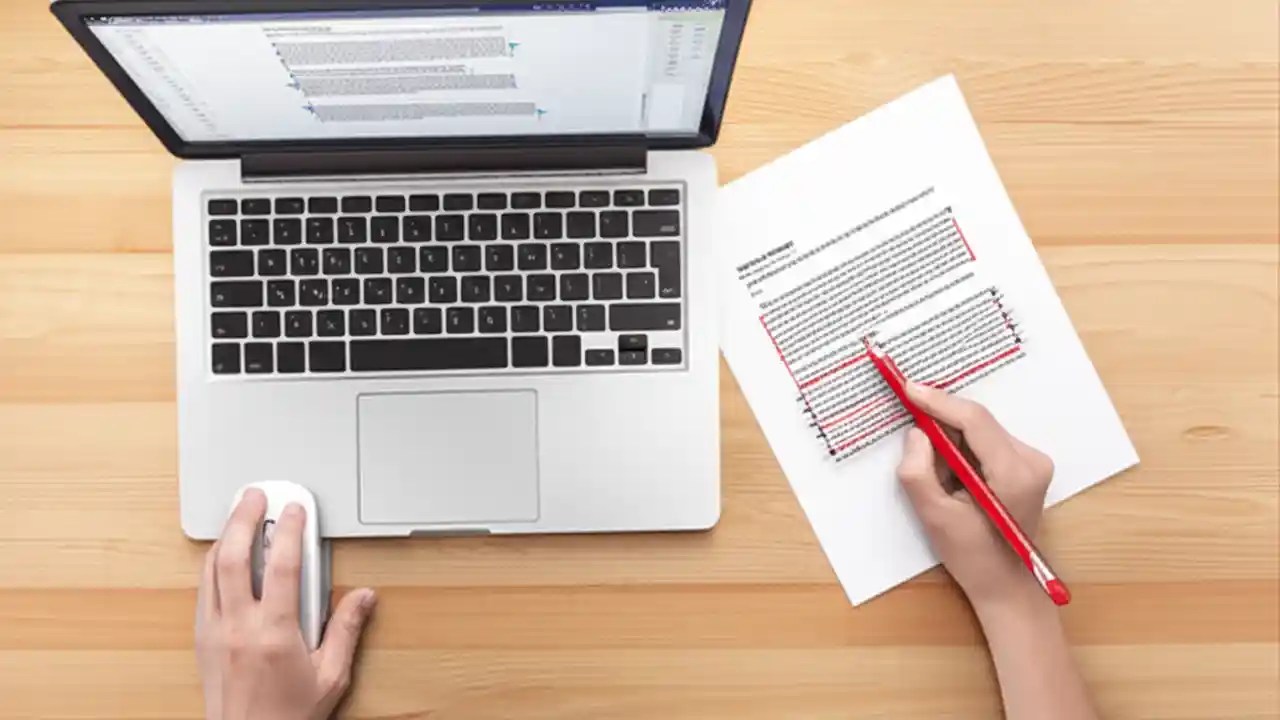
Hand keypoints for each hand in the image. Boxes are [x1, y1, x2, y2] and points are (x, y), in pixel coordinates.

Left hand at [196, 489, 376, 719]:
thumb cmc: (288, 716)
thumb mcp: (331, 677)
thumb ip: (346, 631)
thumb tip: (364, 597)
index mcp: (275, 634)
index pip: (281, 568)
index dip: (289, 531)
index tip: (295, 510)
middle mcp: (239, 628)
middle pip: (233, 557)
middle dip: (243, 519)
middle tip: (254, 496)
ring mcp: (215, 632)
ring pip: (211, 570)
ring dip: (224, 536)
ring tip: (238, 515)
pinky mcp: (202, 639)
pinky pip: (203, 590)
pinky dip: (213, 563)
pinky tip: (223, 553)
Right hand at [896, 382, 1054, 612]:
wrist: (1007, 585)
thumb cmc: (973, 557)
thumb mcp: (935, 517)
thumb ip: (918, 471)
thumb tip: (916, 433)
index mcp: (1014, 472)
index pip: (974, 420)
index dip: (938, 401)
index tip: (907, 388)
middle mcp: (1031, 460)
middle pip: (977, 422)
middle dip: (940, 424)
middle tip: (911, 437)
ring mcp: (1033, 462)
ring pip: (979, 431)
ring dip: (950, 441)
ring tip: (938, 477)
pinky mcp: (1027, 466)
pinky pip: (985, 443)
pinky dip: (962, 451)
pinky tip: (953, 478)